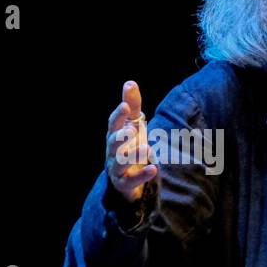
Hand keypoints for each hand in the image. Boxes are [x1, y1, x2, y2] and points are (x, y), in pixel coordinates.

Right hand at [105, 80, 156, 202]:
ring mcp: (117, 168)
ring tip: (146, 148)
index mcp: (114, 135)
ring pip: (121, 162)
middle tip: (131, 130)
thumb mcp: (133, 126)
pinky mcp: (125, 183)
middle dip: (120, 136)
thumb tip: (130, 82)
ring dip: (133, 155)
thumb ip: (132, 106)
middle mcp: (112, 151)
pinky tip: (154, 169)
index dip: (119, 115)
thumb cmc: (129, 146)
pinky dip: (142, 175)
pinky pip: (131, 181)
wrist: (126, 179)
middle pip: (113, 143)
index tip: (126, 107)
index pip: (113, 124)